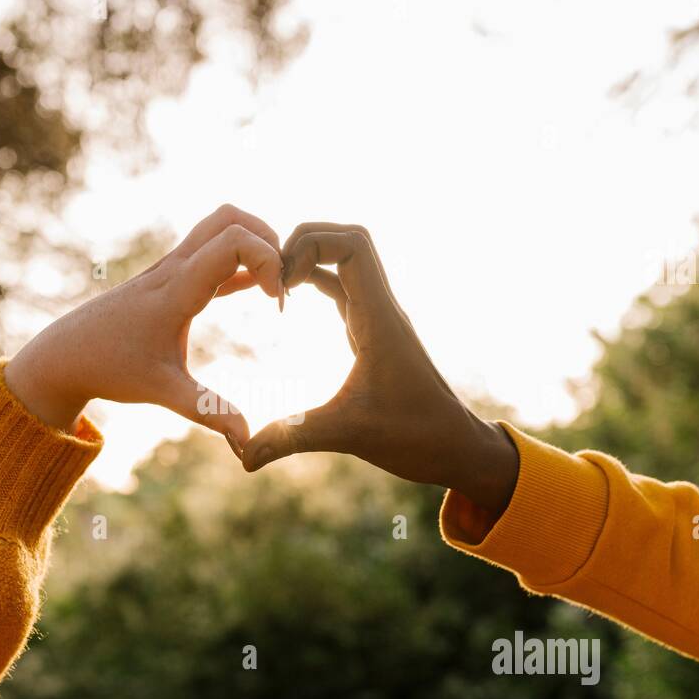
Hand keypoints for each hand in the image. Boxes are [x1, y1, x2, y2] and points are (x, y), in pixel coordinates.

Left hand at [6, 204, 282, 450]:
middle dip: (269, 241)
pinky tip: (257, 291)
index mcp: (176, 289)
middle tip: (282, 283)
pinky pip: (213, 253)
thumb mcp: (162, 392)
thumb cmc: (110, 369)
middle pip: (230, 218)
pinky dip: (241, 262)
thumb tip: (248, 442)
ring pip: (221, 227)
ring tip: (272, 288)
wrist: (65, 355)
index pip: (233, 241)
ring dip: (255, 246)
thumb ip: (208, 412)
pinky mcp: (171, 279)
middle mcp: (174, 268)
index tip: (275, 301)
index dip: (268, 260)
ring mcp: (171, 269)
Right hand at [240, 223, 518, 523]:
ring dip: (309, 260)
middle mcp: (381, 309)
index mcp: (379, 319)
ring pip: (346, 262)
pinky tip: (290, 303)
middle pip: (348, 239)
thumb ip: (291, 439)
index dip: (311, 245)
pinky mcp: (373, 332)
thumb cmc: (414, 438)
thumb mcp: (347, 436)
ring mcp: (378, 318)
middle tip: (272, 275)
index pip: (353, 245)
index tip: (282, 281)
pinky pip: (343, 288)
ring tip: (275, 286)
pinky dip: (316, 282)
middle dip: (305, 242)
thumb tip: (242, 458)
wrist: (455, 447)